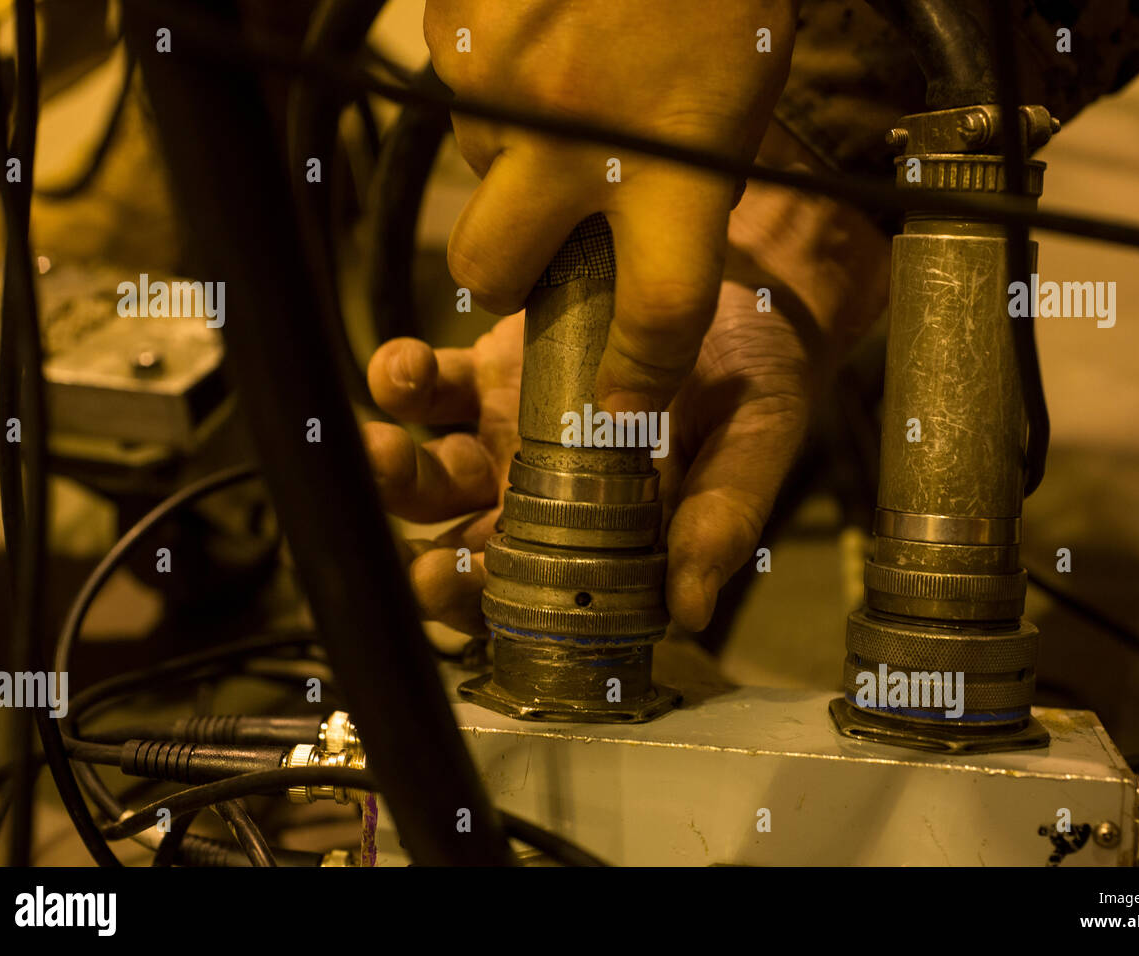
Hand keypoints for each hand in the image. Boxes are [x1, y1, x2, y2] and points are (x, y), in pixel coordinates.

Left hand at [363, 153, 890, 638]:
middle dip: (425, 561)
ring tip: (380, 451)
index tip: (462, 589)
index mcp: (603, 534)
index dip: (486, 605)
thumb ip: (723, 518)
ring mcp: (508, 433)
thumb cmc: (758, 371)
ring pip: (427, 474)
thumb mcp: (757, 444)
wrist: (744, 280)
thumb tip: (694, 610)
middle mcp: (543, 496)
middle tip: (414, 561)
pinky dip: (402, 380)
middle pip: (461, 547)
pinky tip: (407, 371)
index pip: (532, 594)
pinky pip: (426, 388)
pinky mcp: (488, 370)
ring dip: (393, 472)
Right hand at [424, 0, 797, 413]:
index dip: (636, 377)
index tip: (619, 401)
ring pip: (474, 170)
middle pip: (492, 275)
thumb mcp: (734, 105)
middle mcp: (579, 134)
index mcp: (679, 162)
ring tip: (570, 85)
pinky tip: (543, 38)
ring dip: (511, 154)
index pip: (655, 314)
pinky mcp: (454, 30)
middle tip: (546, 228)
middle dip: (508, 273)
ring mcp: (505, 83)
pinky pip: (456, 92)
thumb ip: (680, 194)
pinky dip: (493, 85)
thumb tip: (618, 247)